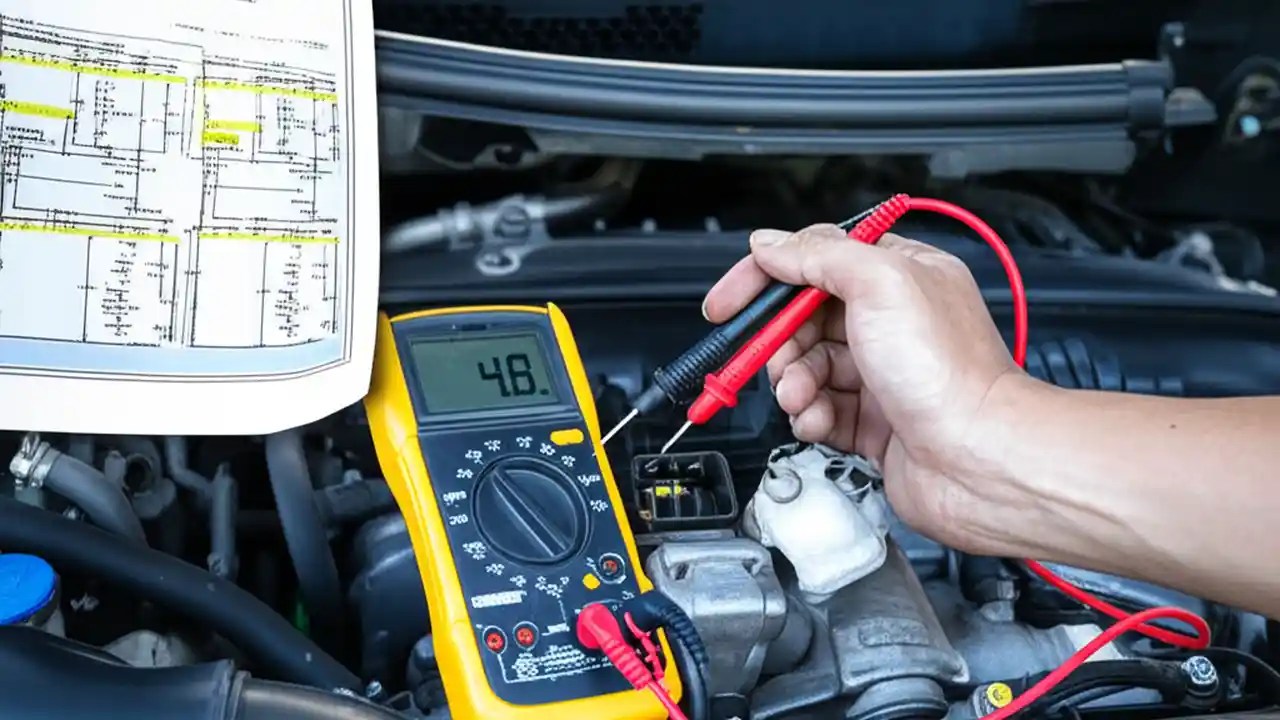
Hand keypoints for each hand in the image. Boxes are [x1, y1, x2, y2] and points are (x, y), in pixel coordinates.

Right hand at [703, 224, 1027, 552]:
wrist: (977, 460)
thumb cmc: (948, 373)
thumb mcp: (879, 284)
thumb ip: (819, 255)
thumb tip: (772, 244)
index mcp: (898, 274)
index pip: (814, 259)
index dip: (765, 278)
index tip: (728, 302)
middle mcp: (891, 320)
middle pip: (802, 318)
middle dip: (778, 342)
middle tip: (771, 359)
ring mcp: (881, 373)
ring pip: (806, 367)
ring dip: (793, 383)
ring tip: (802, 397)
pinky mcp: (874, 421)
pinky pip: (820, 410)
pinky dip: (810, 416)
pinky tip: (819, 421)